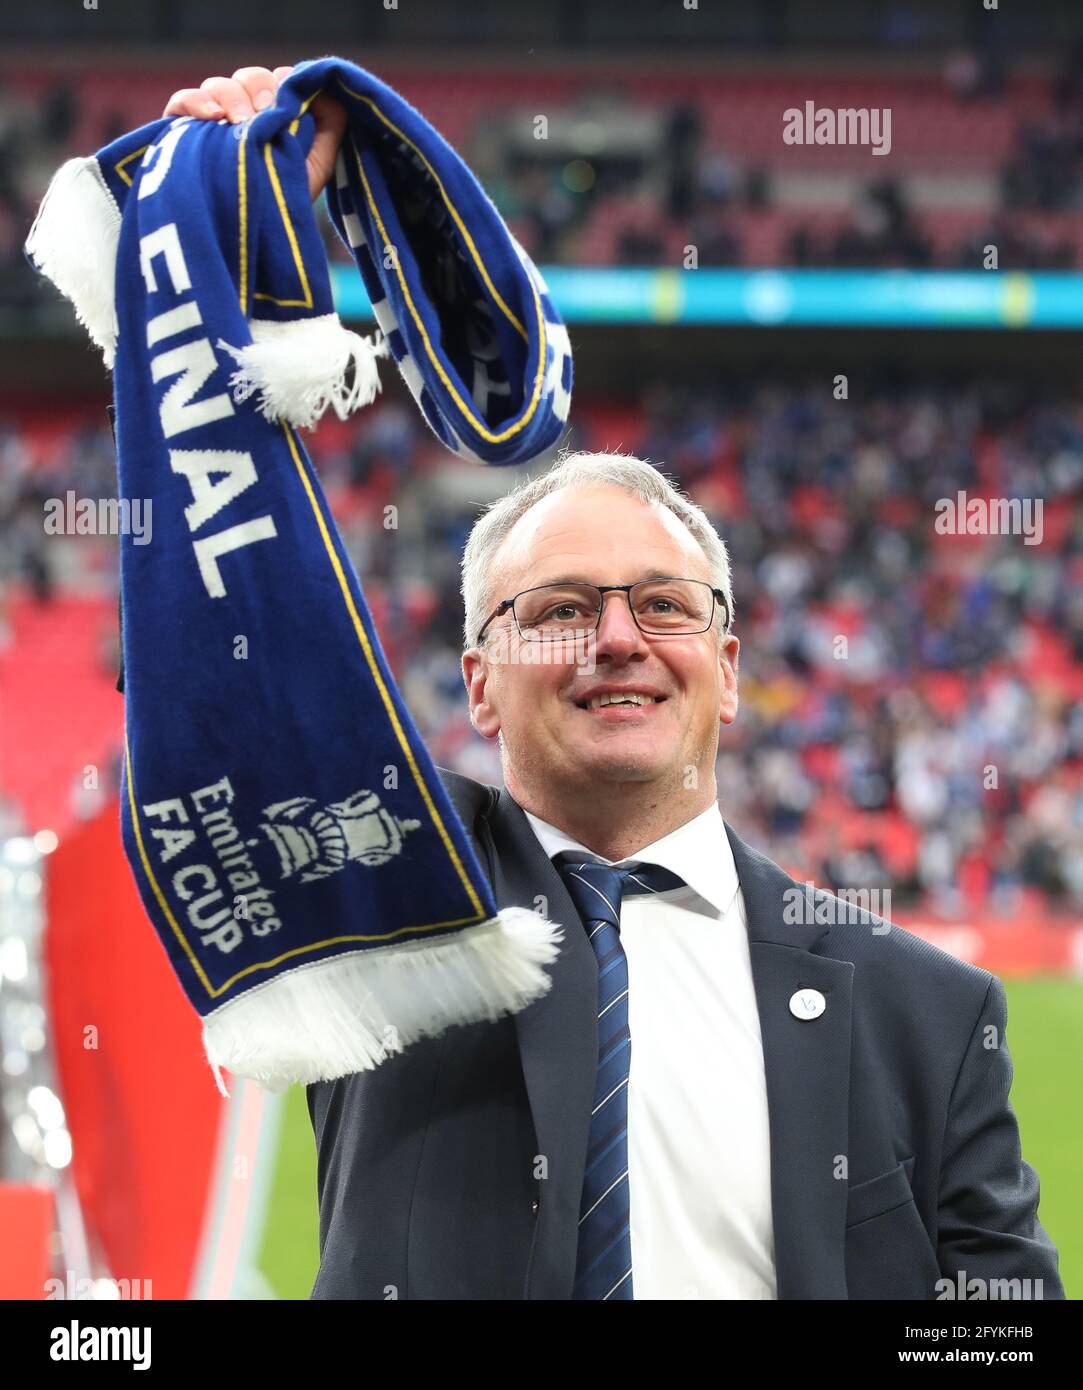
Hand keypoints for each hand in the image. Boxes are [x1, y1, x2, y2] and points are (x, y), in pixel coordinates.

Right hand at [162, 65, 346, 201]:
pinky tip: (212, 117)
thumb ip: (329, 127)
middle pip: (250, 77)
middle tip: (264, 112)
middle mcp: (244, 113)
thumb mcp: (315, 167)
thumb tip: (327, 90)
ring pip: (218, 85)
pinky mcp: (182, 129)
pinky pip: (183, 100)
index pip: (277, 80)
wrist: (247, 242)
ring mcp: (212, 120)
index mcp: (274, 116)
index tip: (285, 103)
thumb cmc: (281, 205)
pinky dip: (197, 101)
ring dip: (231, 97)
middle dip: (259, 89)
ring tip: (239, 122)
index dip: (283, 84)